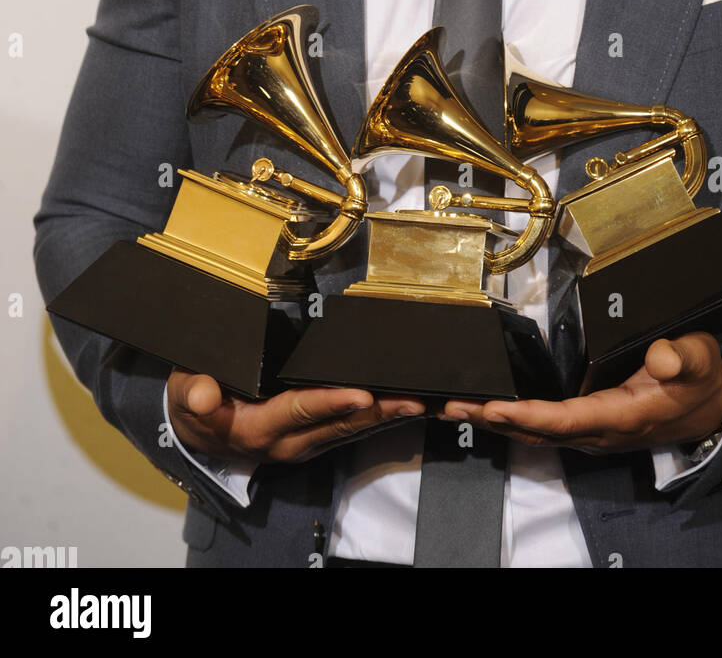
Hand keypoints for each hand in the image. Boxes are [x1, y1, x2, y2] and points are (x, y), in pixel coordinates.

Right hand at [167, 369, 424, 464]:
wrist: (196, 431)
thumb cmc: (194, 405)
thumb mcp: (184, 394)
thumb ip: (194, 394)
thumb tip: (205, 396)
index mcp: (259, 428)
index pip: (301, 411)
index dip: (332, 403)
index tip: (362, 394)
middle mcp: (289, 441)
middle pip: (339, 424)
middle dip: (379, 412)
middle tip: (414, 398)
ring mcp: (305, 442)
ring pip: (352, 429)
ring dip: (388, 416)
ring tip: (423, 401)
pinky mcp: (315, 437)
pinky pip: (352, 429)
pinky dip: (380, 417)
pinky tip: (405, 404)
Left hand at [441, 333, 721, 454]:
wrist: (714, 403)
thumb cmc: (701, 378)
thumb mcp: (698, 359)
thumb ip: (680, 357)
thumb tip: (659, 356)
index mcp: (622, 415)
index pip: (566, 419)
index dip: (527, 416)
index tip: (491, 407)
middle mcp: (600, 430)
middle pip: (537, 431)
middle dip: (492, 420)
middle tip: (450, 405)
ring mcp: (592, 430)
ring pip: (534, 431)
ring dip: (493, 421)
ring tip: (453, 406)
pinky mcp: (588, 422)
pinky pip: (543, 426)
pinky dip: (510, 418)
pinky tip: (486, 407)